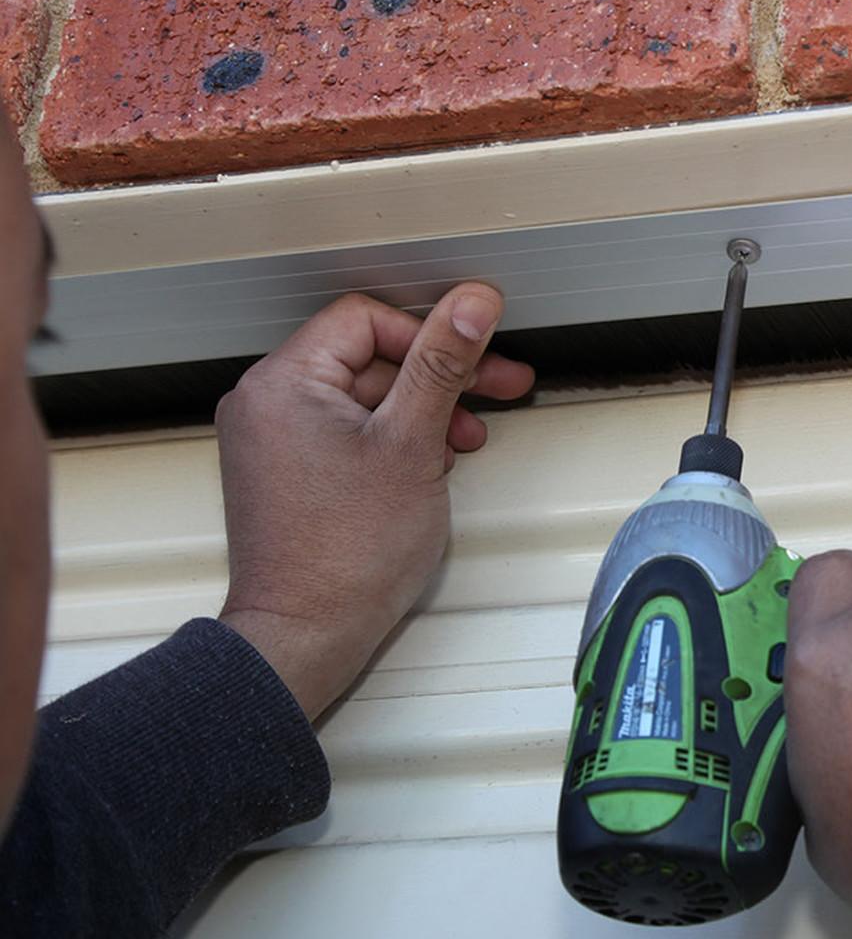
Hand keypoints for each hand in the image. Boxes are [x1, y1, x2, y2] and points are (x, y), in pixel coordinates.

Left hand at [215, 287, 533, 719]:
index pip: (367, 321)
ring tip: (464, 442)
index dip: (431, 336)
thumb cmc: (348, 554)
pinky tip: (429, 463)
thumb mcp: (412, 443)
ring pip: (363, 397)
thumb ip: (442, 364)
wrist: (306, 637)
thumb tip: (472, 301)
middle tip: (499, 389)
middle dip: (438, 377)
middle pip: (369, 358)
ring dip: (421, 410)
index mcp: (284, 382)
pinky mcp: (287, 470)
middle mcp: (267, 401)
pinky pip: (346, 429)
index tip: (481, 356)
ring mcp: (273, 438)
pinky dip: (392, 438)